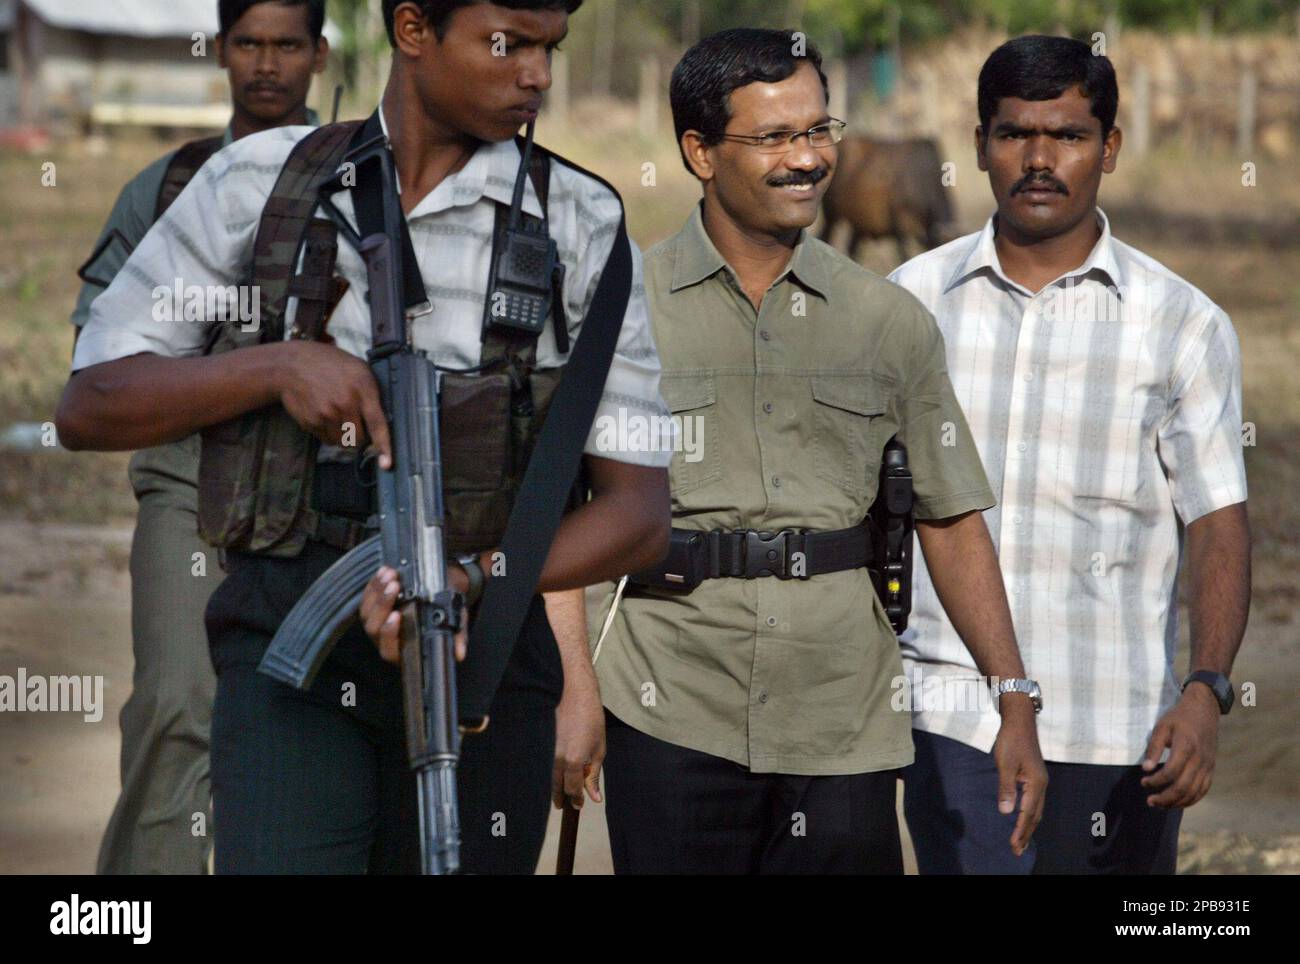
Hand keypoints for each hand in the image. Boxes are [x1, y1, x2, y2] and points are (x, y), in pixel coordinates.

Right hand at [274, 340, 392, 467]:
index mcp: (362, 388)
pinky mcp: (312, 422)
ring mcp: (327, 414)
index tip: (387, 464)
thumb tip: (383, 420)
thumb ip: (372, 393)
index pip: (377, 423)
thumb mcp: (358, 369)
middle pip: (359, 439)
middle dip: (360, 436)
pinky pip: (327, 440)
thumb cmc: (330, 365)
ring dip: (343, 436)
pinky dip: (328, 433)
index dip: (384, 446)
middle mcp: (346, 403)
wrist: (292, 365)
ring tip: (336, 415)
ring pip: (343, 442)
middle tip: (354, 422)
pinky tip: (323, 414)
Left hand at [359, 565, 468, 664]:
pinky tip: (384, 572)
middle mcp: (386, 639)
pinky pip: (366, 597)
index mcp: (403, 649)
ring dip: (377, 591)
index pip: (389, 648)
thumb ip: (457, 636)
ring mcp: (376, 623)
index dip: (390, 633)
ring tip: (391, 575)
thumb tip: (459, 654)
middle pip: (374, 627)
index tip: (397, 614)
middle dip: (383, 604)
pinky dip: (374, 584)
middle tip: (395, 586)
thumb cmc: (447, 610)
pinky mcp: (372, 607)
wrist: (441, 590)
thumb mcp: (456, 620)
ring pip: (367, 611)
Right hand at [552, 666, 604, 810]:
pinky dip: (548, 770)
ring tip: (558, 792)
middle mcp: (556, 758)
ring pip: (548, 775)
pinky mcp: (541, 741)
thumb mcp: (599, 748)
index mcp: (573, 761)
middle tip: (564, 804)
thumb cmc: (590, 718)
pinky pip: (543, 762)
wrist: (573, 693)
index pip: (572, 789)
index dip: (576, 799)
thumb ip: (593, 774)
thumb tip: (594, 796)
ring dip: (554, 785)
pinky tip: (553, 771)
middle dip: (561, 796)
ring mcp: (546, 749)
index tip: (579, 804)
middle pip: (556, 786)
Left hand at [992, 696, 1047, 856]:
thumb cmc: (1011, 740)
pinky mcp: (1035, 778)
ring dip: (1028, 826)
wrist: (1020, 721)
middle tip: (1018, 851)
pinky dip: (1030, 815)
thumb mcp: (1005, 764)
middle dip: (1026, 833)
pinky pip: (1035, 802)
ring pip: (1036, 810)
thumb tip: (1006, 812)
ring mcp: (1040, 781)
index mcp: (1035, 784)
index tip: (1014, 845)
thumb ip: (1006, 788)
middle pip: (1035, 816)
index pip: (1027, 813)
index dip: (1020, 830)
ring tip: (1021, 841)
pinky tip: (1024, 820)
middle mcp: (1041, 785)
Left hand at [1140, 684, 1218, 807]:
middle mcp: (1200, 759)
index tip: (1143, 782)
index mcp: (1186, 747)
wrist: (1205, 710)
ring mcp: (1208, 766)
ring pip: (1194, 792)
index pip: (1171, 772)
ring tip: (1160, 804)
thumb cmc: (1179, 718)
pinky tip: (1177, 802)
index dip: (1156, 781)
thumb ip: (1154, 748)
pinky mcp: (1211, 769)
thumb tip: (1146, 769)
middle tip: (1149, 801)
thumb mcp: (1162, 727)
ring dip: (1176, 802)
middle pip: (1183, 787)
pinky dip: (1190, 800)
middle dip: (1165, 798)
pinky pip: (1203, 790)